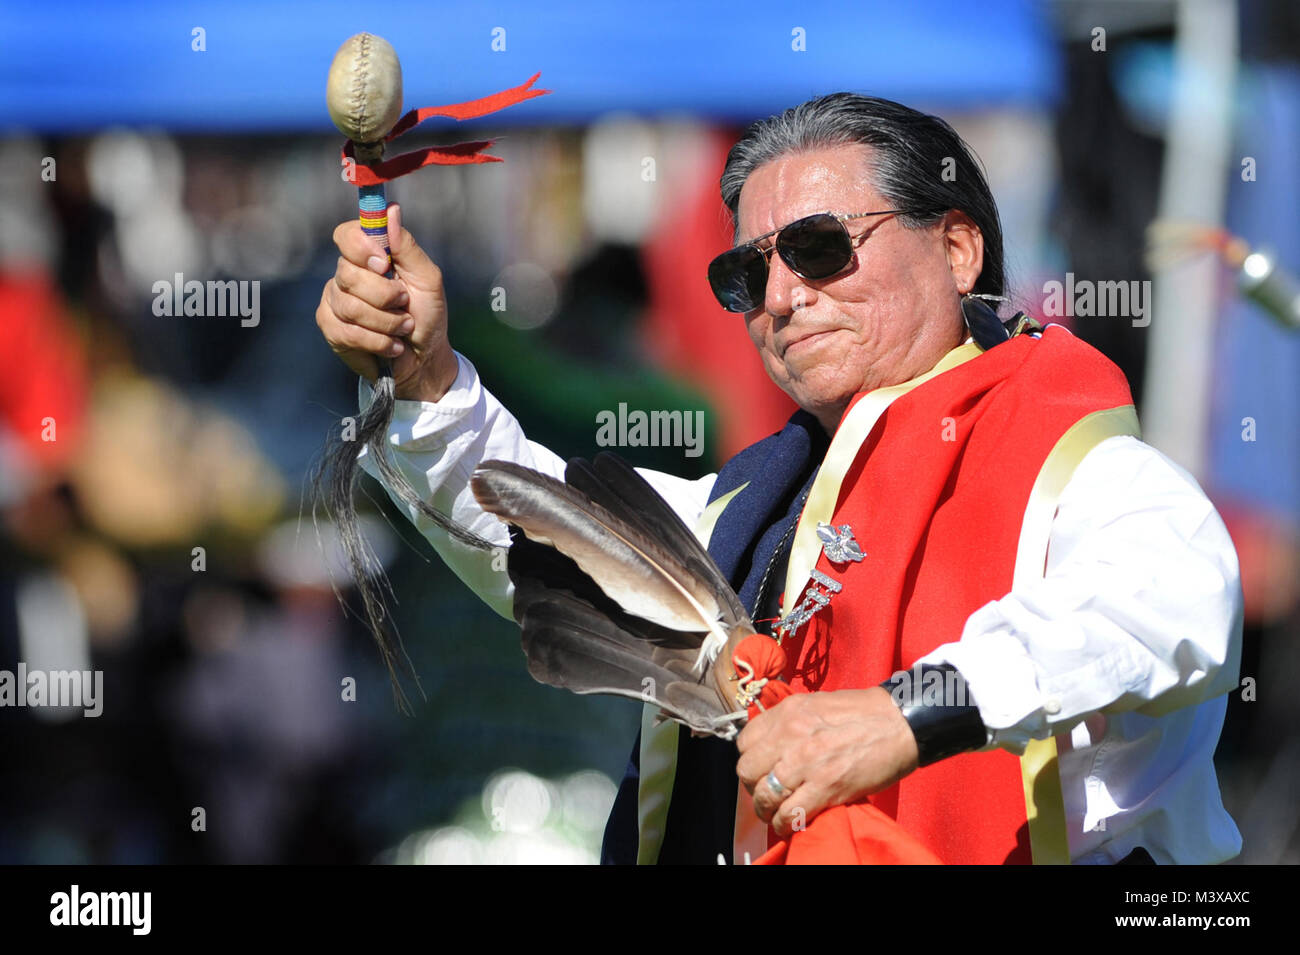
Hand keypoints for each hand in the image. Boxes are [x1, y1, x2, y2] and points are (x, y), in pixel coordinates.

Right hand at [315, 203, 458, 401]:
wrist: (424, 357)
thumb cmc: (427, 314)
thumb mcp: (427, 279)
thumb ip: (407, 246)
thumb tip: (391, 210)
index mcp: (369, 256)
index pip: (346, 235)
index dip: (360, 247)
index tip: (383, 264)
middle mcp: (347, 274)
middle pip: (348, 274)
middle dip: (385, 296)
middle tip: (404, 305)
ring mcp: (335, 301)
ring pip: (350, 306)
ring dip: (386, 323)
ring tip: (403, 328)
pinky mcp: (331, 328)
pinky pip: (347, 331)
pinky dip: (378, 342)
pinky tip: (391, 346)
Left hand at [735, 687, 918, 837]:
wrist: (900, 723)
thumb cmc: (864, 713)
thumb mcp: (817, 704)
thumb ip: (791, 722)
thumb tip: (773, 743)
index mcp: (788, 713)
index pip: (744, 742)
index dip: (750, 760)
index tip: (761, 768)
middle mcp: (791, 735)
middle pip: (747, 771)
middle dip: (753, 786)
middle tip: (767, 792)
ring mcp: (806, 762)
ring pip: (764, 796)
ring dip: (766, 810)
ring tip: (776, 813)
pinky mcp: (826, 787)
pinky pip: (789, 814)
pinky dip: (785, 824)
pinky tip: (791, 824)